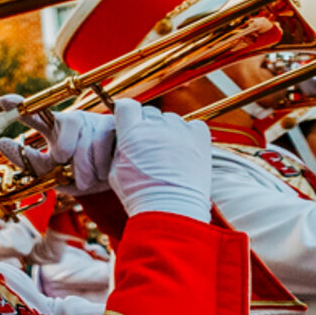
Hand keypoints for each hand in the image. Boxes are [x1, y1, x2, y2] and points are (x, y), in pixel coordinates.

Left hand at [0, 105, 116, 193]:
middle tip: (64, 163)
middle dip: (65, 150)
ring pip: (85, 143)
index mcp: (55, 128)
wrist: (117, 184)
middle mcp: (75, 120)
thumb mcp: (54, 173)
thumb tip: (2, 143)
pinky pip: (104, 145)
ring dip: (84, 170)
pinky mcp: (116, 126)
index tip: (3, 101)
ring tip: (86, 179)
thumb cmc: (81, 176)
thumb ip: (30, 161)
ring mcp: (96, 121)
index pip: (36, 114)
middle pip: (67, 127)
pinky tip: (104, 171)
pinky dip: (101, 166)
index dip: (21, 106)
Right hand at [108, 97, 212, 220]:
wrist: (171, 209)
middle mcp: (156, 126)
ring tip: (168, 152)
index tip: (128, 121)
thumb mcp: (116, 171)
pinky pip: (194, 125)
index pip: (126, 106)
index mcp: (132, 132)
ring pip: (171, 119)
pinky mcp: (200, 137)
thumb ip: (119, 149)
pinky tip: (185, 149)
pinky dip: (189, 134)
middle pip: (149, 112)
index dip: (126, 112)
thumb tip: (123, 140)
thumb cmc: (141, 195)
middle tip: (148, 145)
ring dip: (167, 130)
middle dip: (147, 125)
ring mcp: (179, 130)